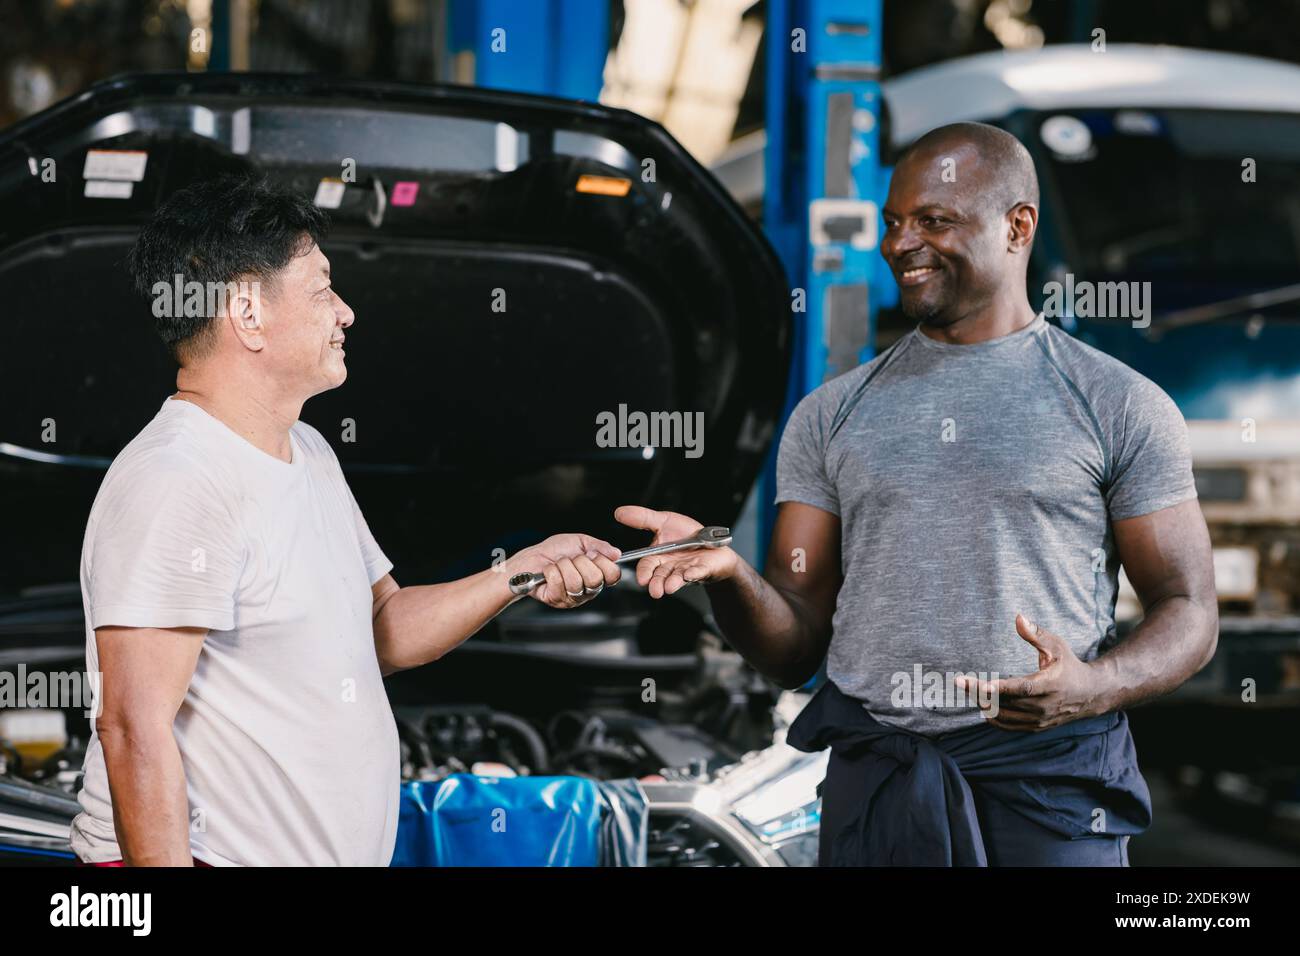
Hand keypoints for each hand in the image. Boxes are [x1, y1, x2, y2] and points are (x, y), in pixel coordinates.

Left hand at [507, 534, 621, 608]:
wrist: (532, 557)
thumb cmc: (555, 550)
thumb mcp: (580, 541)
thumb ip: (600, 546)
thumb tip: (616, 553)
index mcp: (597, 575)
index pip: (613, 575)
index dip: (603, 562)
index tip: (592, 554)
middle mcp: (588, 590)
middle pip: (595, 579)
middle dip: (580, 562)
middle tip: (571, 559)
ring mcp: (573, 598)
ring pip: (575, 581)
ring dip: (563, 566)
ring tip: (558, 565)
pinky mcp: (556, 600)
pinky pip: (558, 583)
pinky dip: (551, 571)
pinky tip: (549, 571)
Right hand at [613, 505, 738, 598]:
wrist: (713, 542)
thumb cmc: (687, 534)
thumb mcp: (664, 521)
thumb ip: (642, 518)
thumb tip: (618, 512)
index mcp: (659, 556)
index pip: (647, 566)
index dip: (644, 572)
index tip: (642, 579)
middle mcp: (671, 566)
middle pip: (661, 576)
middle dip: (657, 583)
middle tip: (655, 590)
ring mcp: (687, 569)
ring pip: (677, 578)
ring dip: (673, 583)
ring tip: (669, 587)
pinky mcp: (704, 569)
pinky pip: (698, 572)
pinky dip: (694, 573)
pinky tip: (690, 574)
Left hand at [955, 614, 1107, 731]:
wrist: (1090, 694)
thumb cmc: (1069, 665)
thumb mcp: (1057, 646)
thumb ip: (1036, 634)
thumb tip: (1018, 617)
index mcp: (1050, 685)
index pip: (1020, 689)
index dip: (998, 687)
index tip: (976, 683)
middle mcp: (1044, 706)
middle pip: (1006, 703)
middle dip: (980, 693)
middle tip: (960, 682)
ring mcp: (1040, 720)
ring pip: (1004, 716)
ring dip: (983, 704)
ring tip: (969, 690)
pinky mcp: (1036, 727)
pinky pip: (1008, 726)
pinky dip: (993, 716)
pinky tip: (983, 704)